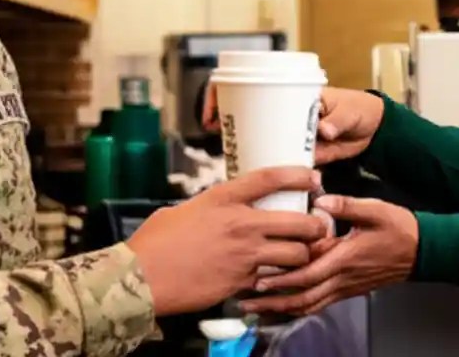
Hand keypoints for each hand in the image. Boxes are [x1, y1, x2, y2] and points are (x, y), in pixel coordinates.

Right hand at [127, 167, 329, 315]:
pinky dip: (277, 278)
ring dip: (302, 256)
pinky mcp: (241, 282)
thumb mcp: (180, 211)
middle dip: (316, 226)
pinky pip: (272, 278)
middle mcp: (240, 224)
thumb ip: (207, 208)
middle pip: (299, 222)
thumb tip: (216, 209)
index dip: (298, 175)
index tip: (314, 177)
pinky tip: (273, 277)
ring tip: (300, 256)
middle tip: (318, 228)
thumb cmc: (153, 244)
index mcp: (222, 199)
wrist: (140, 279)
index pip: (270, 178)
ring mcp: (244, 255)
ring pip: (296, 255)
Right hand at [201, 86, 385, 164]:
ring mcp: (289, 131)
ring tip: (226, 152)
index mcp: (293, 95)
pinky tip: (250, 173)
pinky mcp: (298, 151)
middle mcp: (285, 111)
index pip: (251, 83)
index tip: (214, 109)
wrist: (375, 130)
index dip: (224, 92)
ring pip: (257, 134)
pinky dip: (262, 163)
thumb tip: (324, 131)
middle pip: (246, 109)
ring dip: (241, 142)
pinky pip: (275, 157)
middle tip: (213, 128)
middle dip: (225, 117)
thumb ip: (338, 121)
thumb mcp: (349, 111)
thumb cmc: (361, 110)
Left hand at [239, 195, 417, 316]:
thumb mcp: (376, 209)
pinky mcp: (349, 289)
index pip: (309, 273)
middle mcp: (343, 277)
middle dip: (274, 300)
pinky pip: (320, 303)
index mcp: (346, 257)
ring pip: (310, 304)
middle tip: (247, 300)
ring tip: (259, 308)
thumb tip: (320, 197)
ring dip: (283, 308)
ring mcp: (346, 286)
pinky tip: (285, 305)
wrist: (422, 251)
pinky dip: (300, 306)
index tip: (260, 278)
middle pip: (304, 296)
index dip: (283, 278)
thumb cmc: (399, 229)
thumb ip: (347, 205)